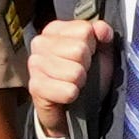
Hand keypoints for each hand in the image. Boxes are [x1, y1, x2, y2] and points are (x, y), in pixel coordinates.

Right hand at [28, 17, 110, 138]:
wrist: (71, 108)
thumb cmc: (85, 77)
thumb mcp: (99, 51)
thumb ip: (102, 34)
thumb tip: (103, 30)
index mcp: (55, 30)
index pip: (85, 30)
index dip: (92, 47)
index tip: (87, 57)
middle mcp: (40, 43)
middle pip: (79, 50)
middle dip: (86, 66)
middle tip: (79, 73)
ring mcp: (35, 64)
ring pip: (75, 72)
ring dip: (79, 82)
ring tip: (72, 83)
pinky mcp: (35, 86)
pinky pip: (68, 91)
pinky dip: (72, 96)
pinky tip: (66, 95)